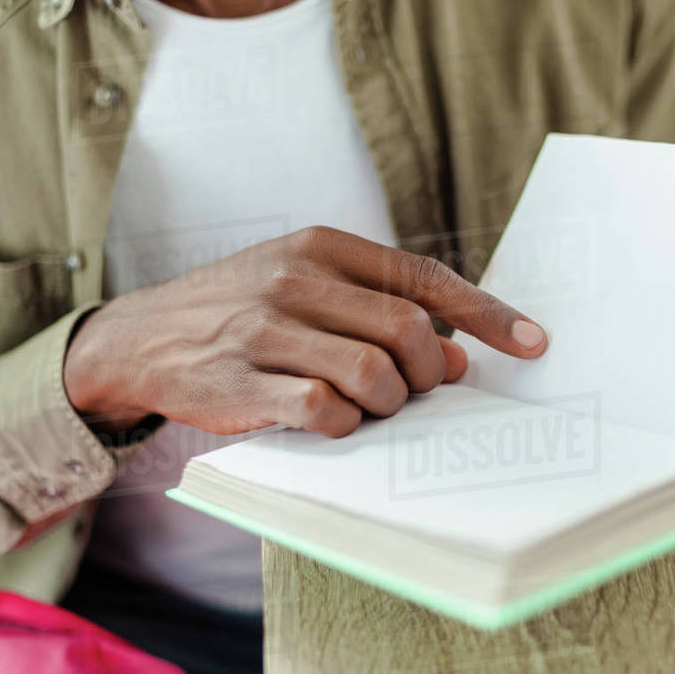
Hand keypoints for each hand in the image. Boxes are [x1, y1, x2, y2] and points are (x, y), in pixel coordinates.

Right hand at [63, 226, 546, 436]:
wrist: (141, 336)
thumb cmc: (241, 313)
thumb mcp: (307, 289)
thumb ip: (379, 313)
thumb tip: (459, 358)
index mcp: (321, 248)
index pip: (424, 278)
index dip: (487, 314)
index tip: (533, 344)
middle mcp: (295, 280)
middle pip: (408, 330)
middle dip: (430, 372)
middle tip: (419, 389)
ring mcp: (265, 331)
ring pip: (373, 374)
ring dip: (388, 403)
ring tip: (370, 406)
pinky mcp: (242, 383)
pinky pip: (325, 412)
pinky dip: (343, 425)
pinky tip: (331, 420)